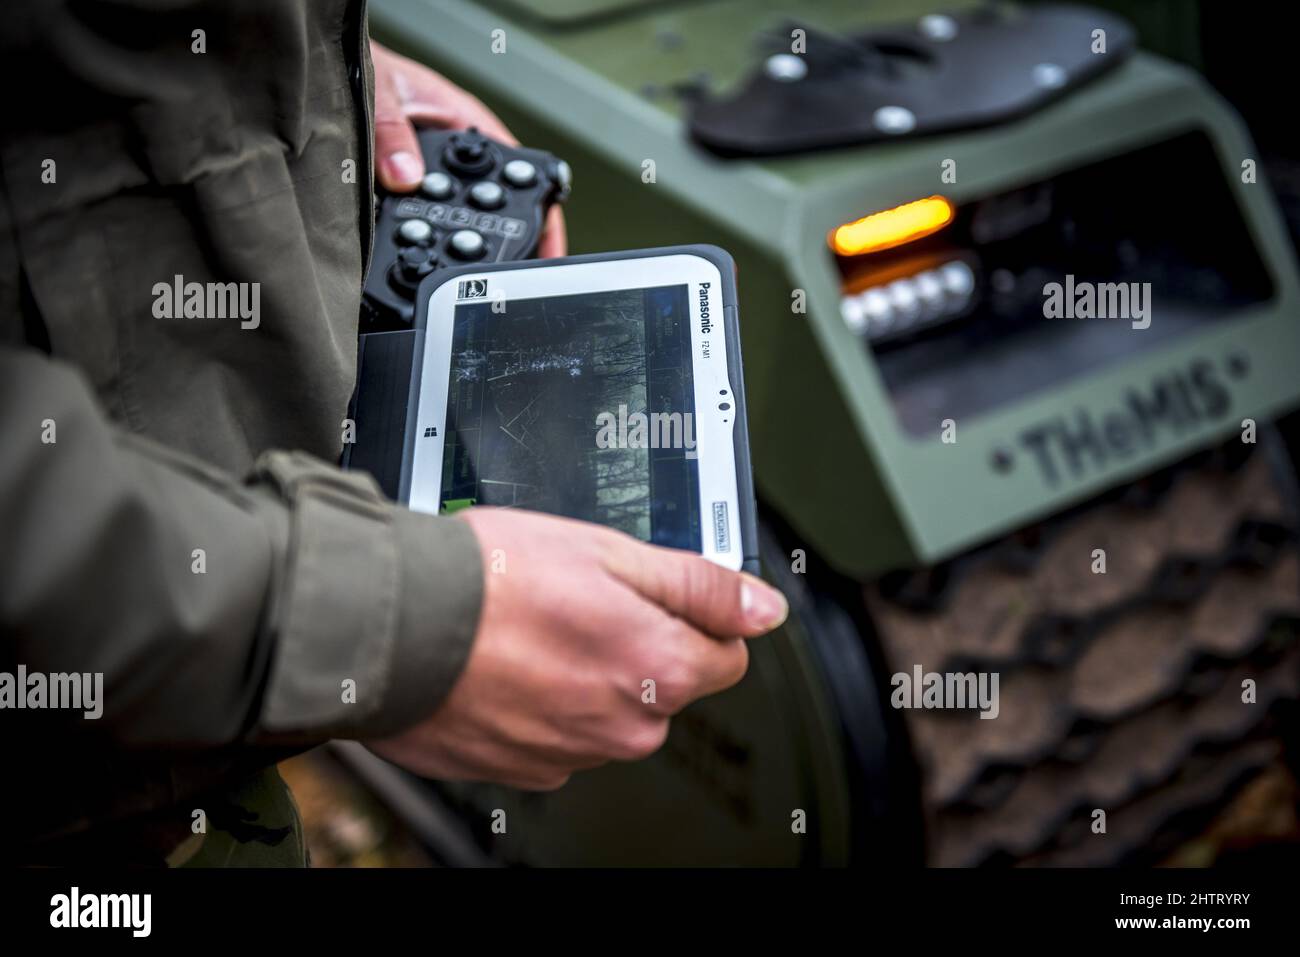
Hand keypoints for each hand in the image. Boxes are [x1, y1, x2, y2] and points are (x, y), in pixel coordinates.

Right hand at [366, 508, 787, 789]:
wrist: (389, 625)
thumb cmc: (490, 580)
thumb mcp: (610, 552)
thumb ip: (699, 586)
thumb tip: (763, 609)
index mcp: (659, 668)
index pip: (727, 656)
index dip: (695, 616)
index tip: (653, 594)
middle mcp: (624, 726)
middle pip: (666, 685)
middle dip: (638, 644)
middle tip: (577, 600)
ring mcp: (572, 755)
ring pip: (610, 711)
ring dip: (586, 675)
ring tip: (531, 629)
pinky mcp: (524, 770)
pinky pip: (558, 736)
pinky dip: (542, 704)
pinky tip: (507, 665)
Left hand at [370, 41, 565, 257]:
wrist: (333, 64)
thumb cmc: (365, 64)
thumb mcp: (380, 94)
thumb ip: (392, 133)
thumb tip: (406, 174)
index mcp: (466, 124)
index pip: (521, 173)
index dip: (540, 212)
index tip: (546, 247)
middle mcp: (456, 153)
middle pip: (496, 207)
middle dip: (499, 241)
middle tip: (499, 277)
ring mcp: (433, 174)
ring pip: (459, 219)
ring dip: (455, 242)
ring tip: (452, 271)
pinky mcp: (407, 187)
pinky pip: (424, 218)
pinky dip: (421, 236)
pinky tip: (414, 253)